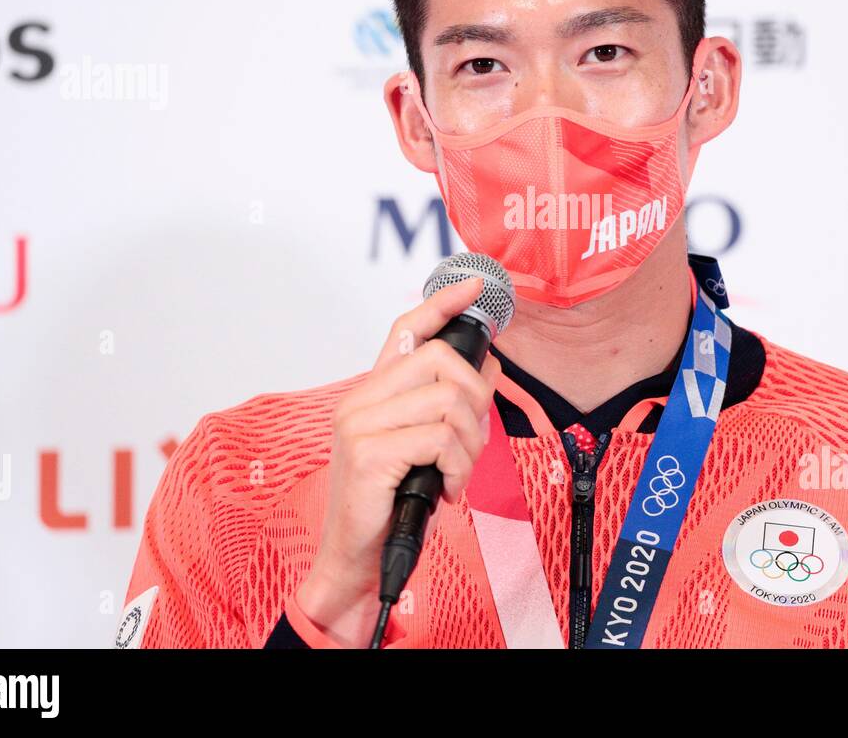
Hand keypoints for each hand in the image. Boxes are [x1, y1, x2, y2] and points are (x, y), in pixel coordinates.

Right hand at [294, 276, 500, 646]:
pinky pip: (440, 439)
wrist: (358, 562)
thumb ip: (447, 410)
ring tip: (458, 474)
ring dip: (469, 444)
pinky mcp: (369, 453)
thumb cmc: (392, 506)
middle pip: (439, 359)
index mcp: (371, 395)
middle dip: (474, 397)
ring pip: (446, 402)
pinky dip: (458, 467)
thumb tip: (489, 369)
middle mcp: (360, 401)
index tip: (475, 286)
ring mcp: (360, 425)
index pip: (405, 329)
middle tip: (473, 439)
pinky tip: (448, 490)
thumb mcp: (426, 450)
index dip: (442, 303)